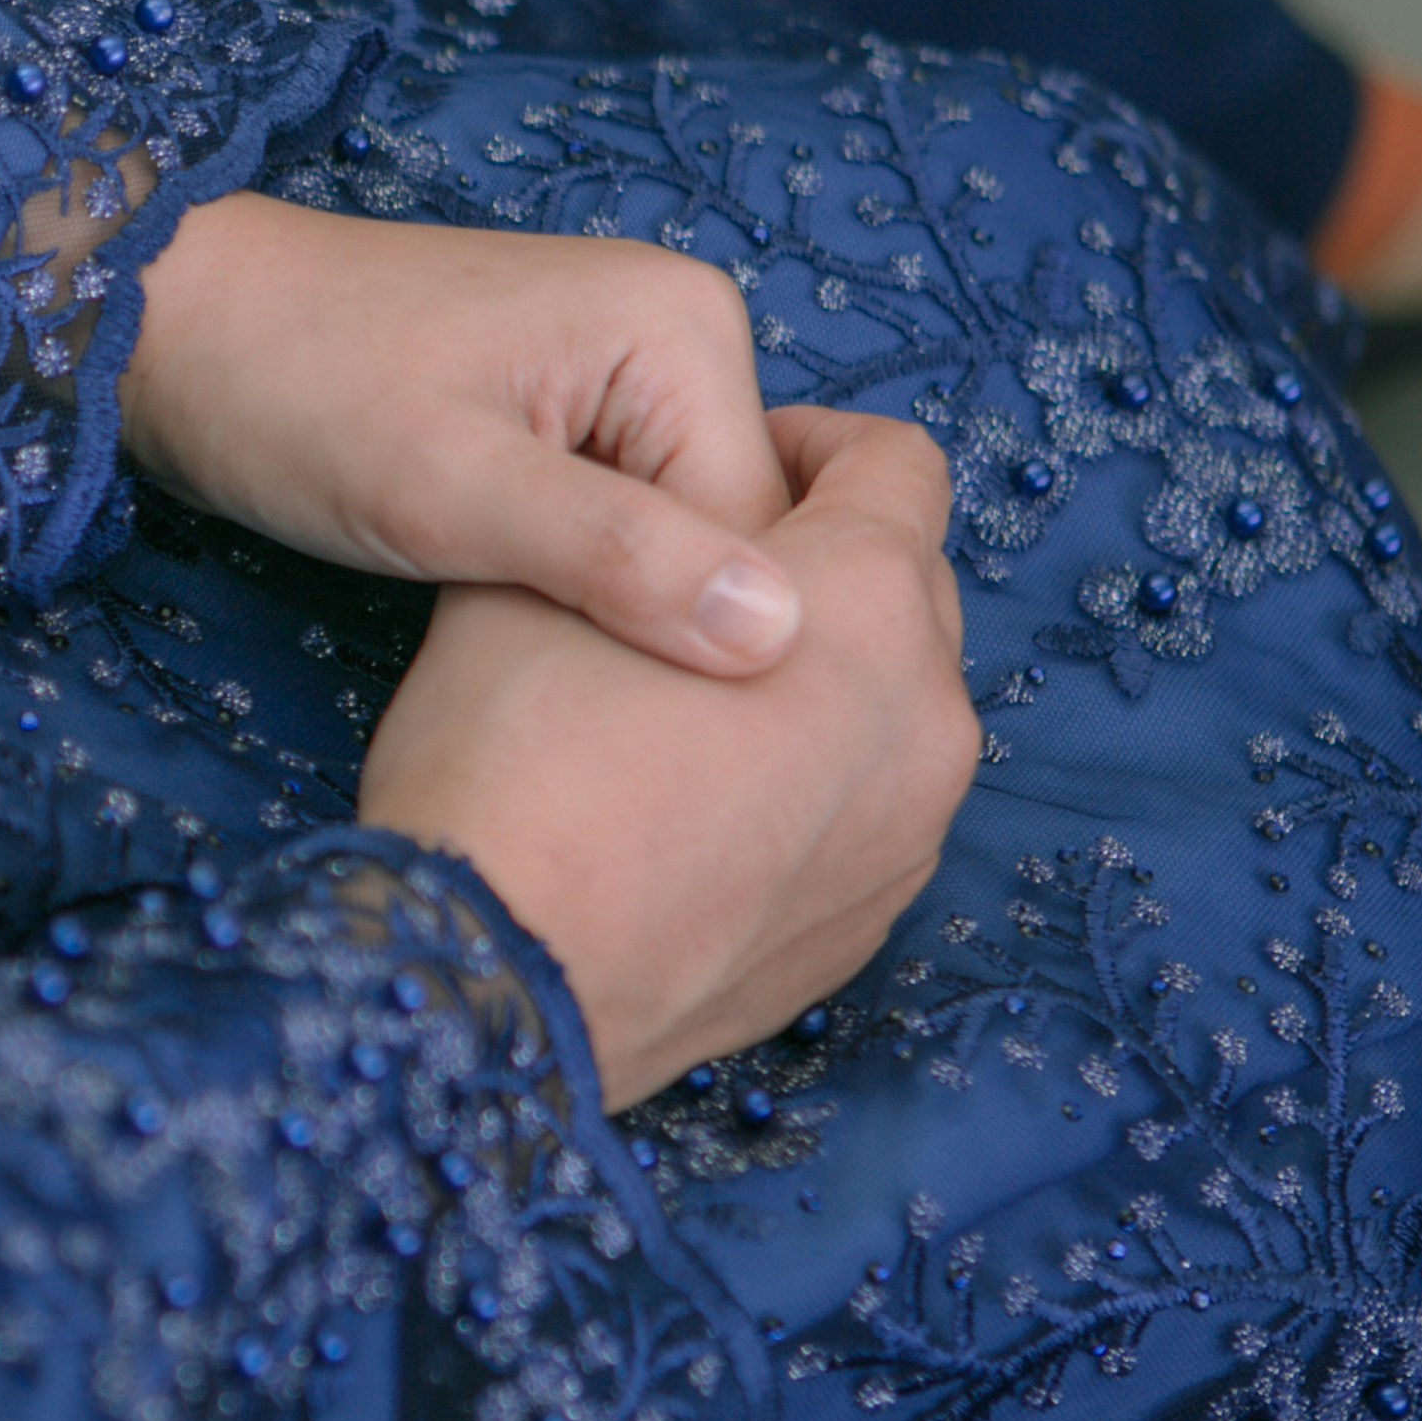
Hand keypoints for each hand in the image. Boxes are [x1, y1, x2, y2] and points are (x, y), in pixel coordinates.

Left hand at [120, 193, 803, 674]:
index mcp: (688, 330)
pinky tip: (502, 619)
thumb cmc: (288, 393)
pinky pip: (618, 526)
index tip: (576, 692)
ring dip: (604, 613)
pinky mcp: (571, 411)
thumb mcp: (445, 488)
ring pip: (671, 547)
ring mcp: (628, 371)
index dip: (684, 640)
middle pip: (726, 541)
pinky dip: (568, 584)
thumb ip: (614, 556)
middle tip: (528, 675)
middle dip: (644, 623)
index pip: (761, 538)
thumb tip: (779, 632)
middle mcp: (685, 334)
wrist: (171, 327)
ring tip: (508, 645)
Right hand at [356, 406, 977, 1104]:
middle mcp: (925, 714)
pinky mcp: (869, 922)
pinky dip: (807, 792)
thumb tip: (641, 510)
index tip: (737, 469)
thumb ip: (623, 522)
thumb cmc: (510, 764)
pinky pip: (861, 817)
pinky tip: (699, 812)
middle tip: (704, 588)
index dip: (812, 441)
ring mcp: (908, 832)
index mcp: (863, 599)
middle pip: (908, 589)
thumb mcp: (528, 581)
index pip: (898, 462)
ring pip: (891, 713)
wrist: (497, 979)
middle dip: (821, 567)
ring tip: (699, 709)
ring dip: (822, 685)